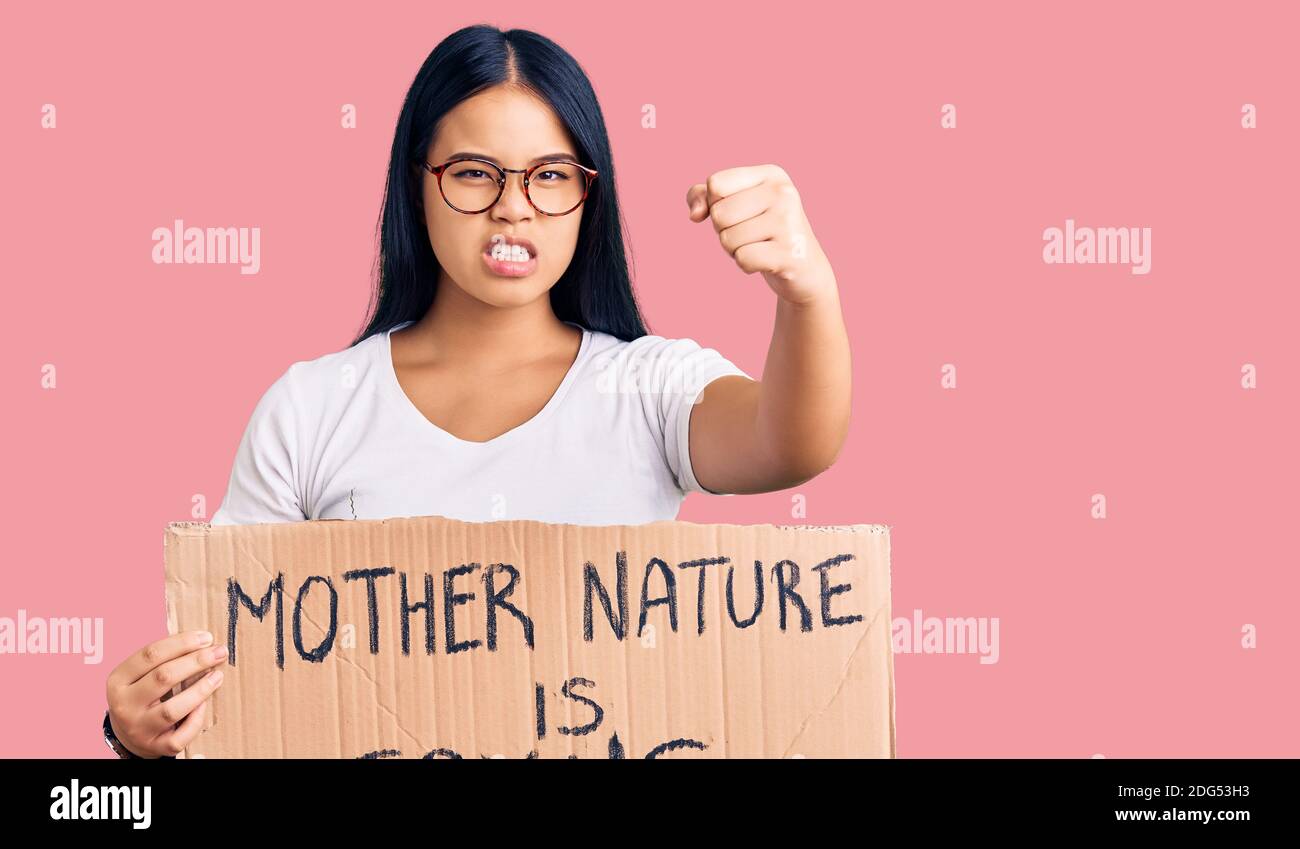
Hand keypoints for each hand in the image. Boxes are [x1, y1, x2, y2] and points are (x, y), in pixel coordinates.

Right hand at [105, 630, 226, 757]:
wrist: (128, 735)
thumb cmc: (142, 695)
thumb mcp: (140, 675)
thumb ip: (164, 659)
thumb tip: (203, 643)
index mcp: (118, 680)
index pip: (151, 654)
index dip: (182, 643)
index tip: (206, 637)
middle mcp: (124, 705)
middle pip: (163, 677)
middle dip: (196, 661)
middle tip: (219, 652)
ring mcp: (139, 728)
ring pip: (172, 709)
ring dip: (200, 690)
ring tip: (217, 676)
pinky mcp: (154, 747)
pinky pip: (181, 734)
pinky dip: (196, 719)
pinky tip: (205, 704)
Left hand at [686, 164, 836, 305]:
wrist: (805, 268)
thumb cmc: (762, 232)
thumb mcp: (734, 205)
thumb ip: (702, 196)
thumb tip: (695, 215)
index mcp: (771, 174)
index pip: (716, 184)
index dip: (716, 205)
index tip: (739, 212)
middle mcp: (783, 193)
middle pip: (719, 214)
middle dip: (725, 231)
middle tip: (751, 234)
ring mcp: (788, 222)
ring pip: (727, 239)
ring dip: (735, 250)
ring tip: (760, 246)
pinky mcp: (788, 253)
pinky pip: (742, 259)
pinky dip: (746, 265)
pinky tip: (766, 261)